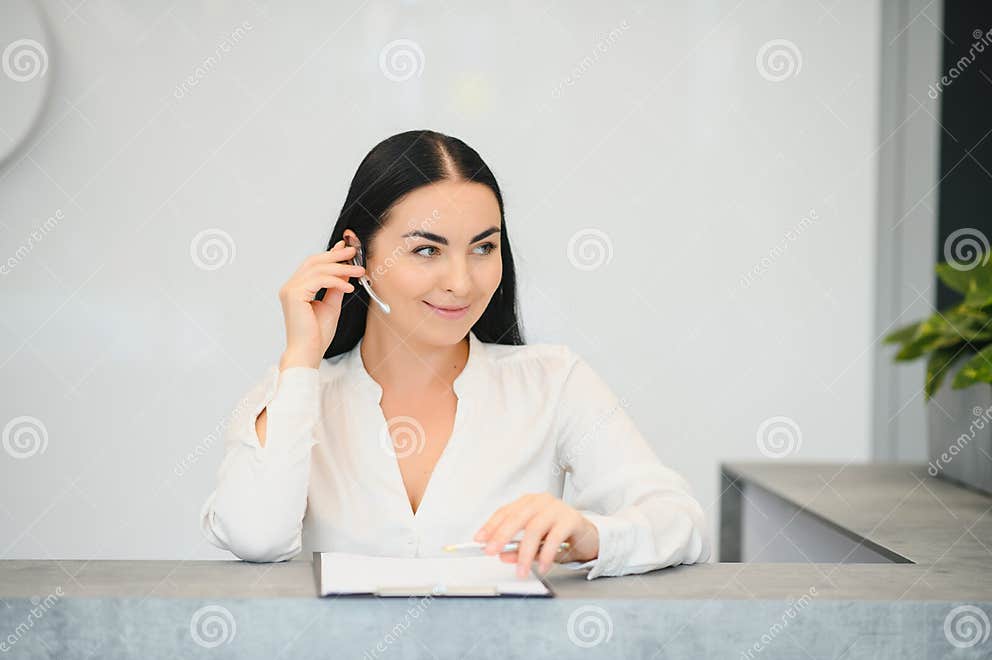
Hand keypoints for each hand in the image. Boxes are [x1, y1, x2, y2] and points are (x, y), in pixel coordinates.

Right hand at [278, 239, 364, 368]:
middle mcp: (290, 287)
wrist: (308, 353)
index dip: (330, 254)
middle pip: (314, 261)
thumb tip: (346, 271)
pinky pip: (319, 280)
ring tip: (359, 271)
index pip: (313, 264)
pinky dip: (336, 281)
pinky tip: (349, 286)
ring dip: (341, 268)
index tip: (346, 248)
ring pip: (318, 269)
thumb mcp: (331, 305)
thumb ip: (336, 287)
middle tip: (354, 251)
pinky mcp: (294, 295)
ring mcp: (290, 290)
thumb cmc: (316, 335)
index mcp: (296, 288)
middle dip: (336, 255)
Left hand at [473, 493, 599, 577]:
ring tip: (521, 570)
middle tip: (492, 552)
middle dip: (502, 536)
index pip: (505, 512)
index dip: (490, 526)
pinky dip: (546, 554)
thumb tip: (502, 555)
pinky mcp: (571, 519)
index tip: (479, 540)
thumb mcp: (535, 545)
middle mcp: (541, 501)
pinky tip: (542, 566)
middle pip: (517, 517)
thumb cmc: (559, 537)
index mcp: (528, 502)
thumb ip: (518, 548)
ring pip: (534, 529)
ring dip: (525, 552)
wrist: (589, 537)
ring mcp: (557, 508)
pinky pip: (555, 538)